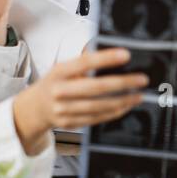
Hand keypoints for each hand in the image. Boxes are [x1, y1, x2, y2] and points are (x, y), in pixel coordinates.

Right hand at [12, 47, 146, 153]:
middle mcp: (60, 91)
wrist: (35, 108)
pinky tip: (126, 105)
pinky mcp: (70, 123)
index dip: (106, 58)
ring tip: (139, 94)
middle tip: (141, 79)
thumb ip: (85, 62)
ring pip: (99, 106)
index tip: (126, 55)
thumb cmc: (56, 82)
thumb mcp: (64, 68)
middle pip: (95, 88)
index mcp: (59, 72)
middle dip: (122, 83)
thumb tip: (113, 54)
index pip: (85, 63)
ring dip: (123, 100)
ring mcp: (64, 109)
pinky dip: (114, 112)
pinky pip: (97, 118)